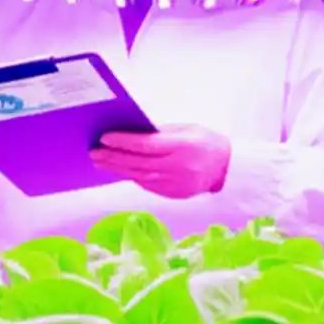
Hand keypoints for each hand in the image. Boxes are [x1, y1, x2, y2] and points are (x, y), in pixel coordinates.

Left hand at [90, 124, 231, 198]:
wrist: (228, 169)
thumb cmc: (206, 143)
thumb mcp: (187, 130)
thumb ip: (161, 133)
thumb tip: (132, 132)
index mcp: (182, 146)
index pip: (145, 145)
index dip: (123, 142)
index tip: (105, 138)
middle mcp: (177, 167)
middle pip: (138, 163)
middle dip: (114, 157)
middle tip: (95, 152)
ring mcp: (174, 183)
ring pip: (139, 176)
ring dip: (117, 169)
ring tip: (100, 162)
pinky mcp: (172, 194)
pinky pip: (147, 185)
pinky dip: (132, 177)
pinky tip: (119, 171)